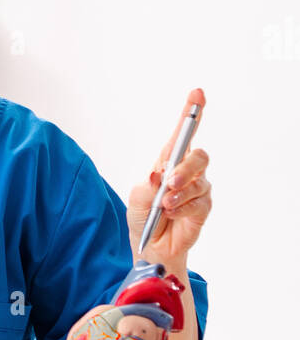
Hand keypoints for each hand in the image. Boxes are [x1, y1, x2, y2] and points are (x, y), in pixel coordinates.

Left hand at [127, 88, 211, 267]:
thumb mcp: (136, 199)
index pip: (183, 133)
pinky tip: (171, 214)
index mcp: (169, 161)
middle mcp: (187, 171)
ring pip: (199, 180)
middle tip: (169, 181)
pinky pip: (199, 202)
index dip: (191, 112)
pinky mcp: (203, 208)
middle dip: (185, 166)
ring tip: (165, 204)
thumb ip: (145, 186)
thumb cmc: (143, 216)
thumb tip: (157, 175)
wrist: (151, 246)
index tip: (197, 93)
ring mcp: (198, 189)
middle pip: (198, 155)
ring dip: (180, 192)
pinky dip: (182, 208)